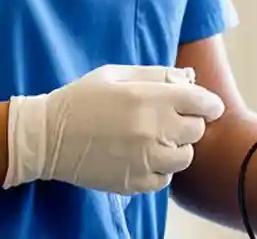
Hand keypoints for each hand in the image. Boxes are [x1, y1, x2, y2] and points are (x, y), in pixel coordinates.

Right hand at [3, 64, 224, 194]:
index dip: (209, 104)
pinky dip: (160, 169)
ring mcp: (145, 159)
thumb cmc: (81, 99)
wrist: (47, 137)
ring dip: (176, 147)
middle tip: (168, 119)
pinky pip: (165, 178)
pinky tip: (141, 156)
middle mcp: (152, 130)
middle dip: (187, 122)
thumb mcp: (115, 74)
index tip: (207, 106)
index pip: (202, 103)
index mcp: (149, 98)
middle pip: (196, 130)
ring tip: (154, 139)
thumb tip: (189, 79)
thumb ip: (155, 75)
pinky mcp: (135, 182)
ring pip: (185, 157)